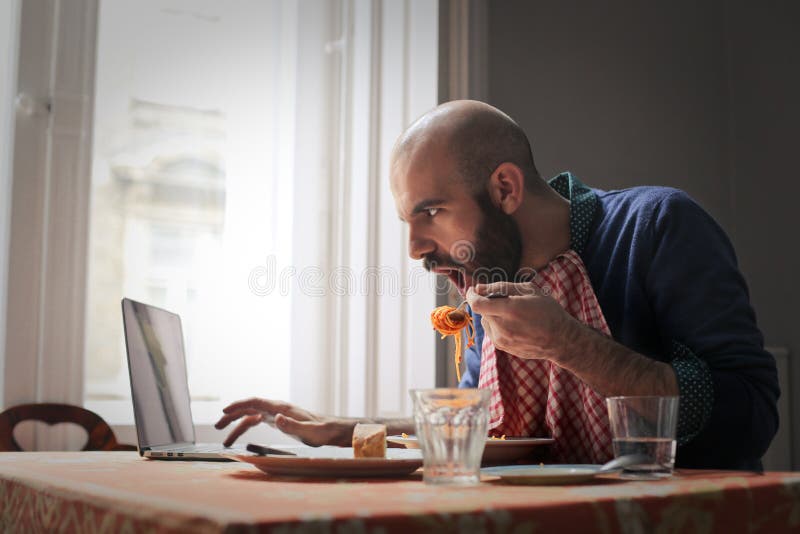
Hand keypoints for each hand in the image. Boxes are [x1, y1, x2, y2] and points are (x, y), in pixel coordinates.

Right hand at [214, 398, 352, 446]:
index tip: (225, 411)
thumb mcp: (309, 431)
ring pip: (251, 415)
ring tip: (224, 438)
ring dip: (236, 424)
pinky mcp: (278, 421)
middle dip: (232, 415)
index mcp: (282, 408)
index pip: (256, 402)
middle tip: (217, 425)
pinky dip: (246, 426)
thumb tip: (275, 418)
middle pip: (249, 408)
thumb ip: (292, 425)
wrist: (331, 430)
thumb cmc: (322, 431)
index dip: (239, 405)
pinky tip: (239, 434)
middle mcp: (277, 408)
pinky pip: (257, 421)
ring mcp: (276, 414)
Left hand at [466, 281, 575, 361]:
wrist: (561, 340)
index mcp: (510, 310)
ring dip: (493, 314)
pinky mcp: (503, 348)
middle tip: (505, 300)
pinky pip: (492, 331)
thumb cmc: (548, 311)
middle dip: (488, 302)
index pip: (477, 304)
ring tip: (513, 314)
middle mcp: (503, 327)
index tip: (473, 289)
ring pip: (486, 321)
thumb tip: (479, 288)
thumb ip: (501, 287)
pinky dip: (497, 324)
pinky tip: (514, 324)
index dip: (471, 295)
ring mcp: (502, 340)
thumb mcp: (529, 290)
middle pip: (482, 311)